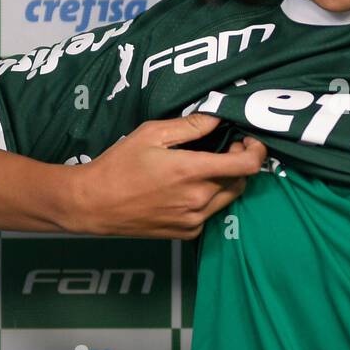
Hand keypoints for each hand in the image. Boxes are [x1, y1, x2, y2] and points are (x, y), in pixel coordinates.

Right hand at [67, 114, 266, 237]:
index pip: (247, 166)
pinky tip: (190, 187)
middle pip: (241, 180)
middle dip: (239, 162)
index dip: (256, 151)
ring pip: (229, 197)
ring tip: (206, 166)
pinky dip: (211, 197)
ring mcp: (194, 219)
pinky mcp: (187, 232)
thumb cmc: (119, 164)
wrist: (94, 205)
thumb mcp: (151, 134)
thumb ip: (190, 126)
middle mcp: (198, 200)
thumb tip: (219, 117)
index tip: (248, 140)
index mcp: (191, 172)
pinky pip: (213, 212)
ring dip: (227, 180)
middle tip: (223, 148)